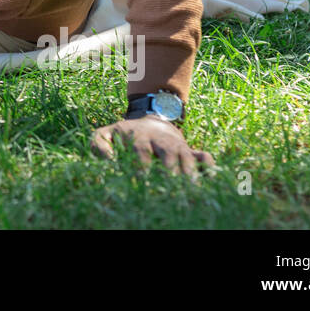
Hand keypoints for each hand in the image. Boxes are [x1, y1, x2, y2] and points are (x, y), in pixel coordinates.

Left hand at [90, 116, 215, 179]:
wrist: (151, 120)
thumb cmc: (124, 134)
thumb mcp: (106, 134)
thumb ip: (98, 144)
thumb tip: (108, 160)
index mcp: (139, 137)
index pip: (141, 151)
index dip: (143, 166)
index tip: (143, 181)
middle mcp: (160, 141)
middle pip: (168, 154)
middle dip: (170, 171)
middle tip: (171, 189)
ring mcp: (177, 146)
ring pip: (186, 157)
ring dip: (190, 172)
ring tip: (192, 190)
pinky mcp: (190, 152)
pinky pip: (204, 157)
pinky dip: (209, 166)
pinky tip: (211, 180)